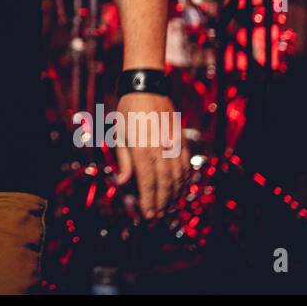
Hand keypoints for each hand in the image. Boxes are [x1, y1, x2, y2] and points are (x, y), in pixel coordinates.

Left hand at [112, 91, 191, 219]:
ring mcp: (173, 145)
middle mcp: (160, 150)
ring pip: (178, 178)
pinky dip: (184, 180)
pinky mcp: (181, 140)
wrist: (147, 87)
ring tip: (168, 208)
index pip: (148, 184)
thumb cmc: (128, 111)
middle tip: (158, 218)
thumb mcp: (119, 134)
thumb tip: (122, 182)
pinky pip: (186, 166)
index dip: (149, 203)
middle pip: (165, 185)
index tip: (149, 216)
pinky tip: (180, 189)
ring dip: (174, 195)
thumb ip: (124, 161)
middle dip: (162, 204)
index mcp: (142, 150)